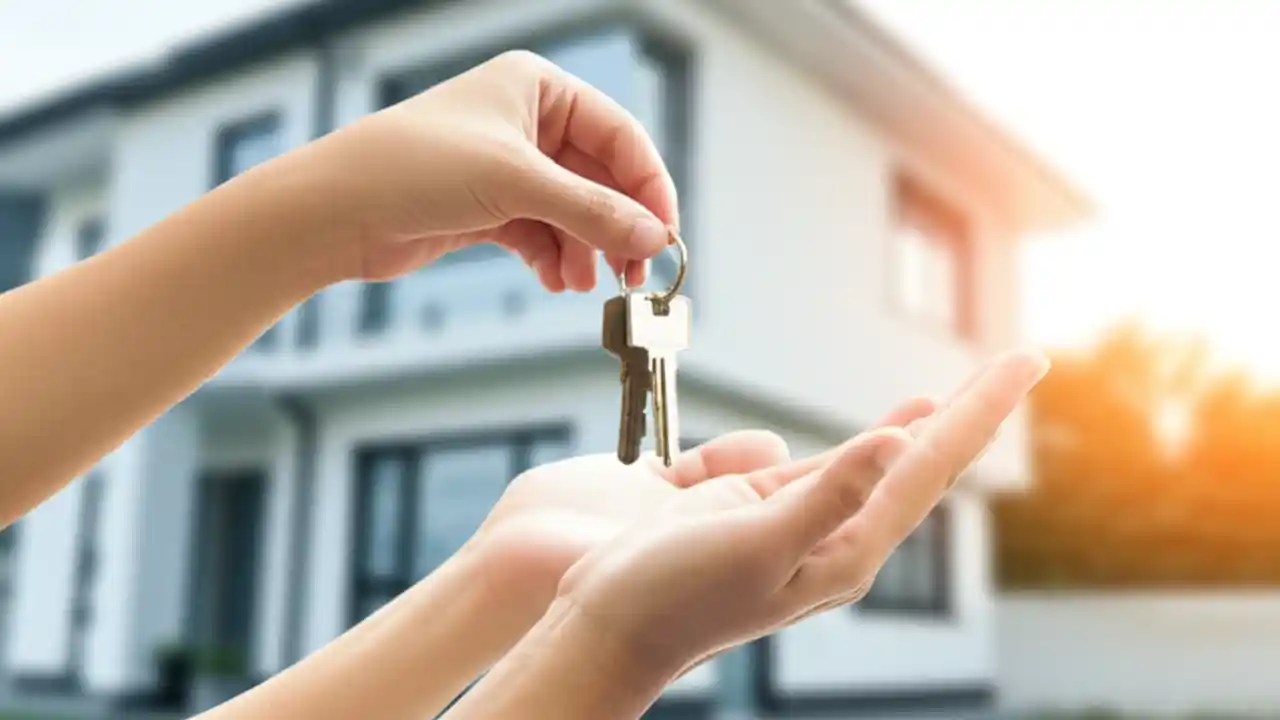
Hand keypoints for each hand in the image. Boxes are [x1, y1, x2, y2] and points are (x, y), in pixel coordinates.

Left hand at [310, 50, 675, 288]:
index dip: (648, 186)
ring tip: (587, 285)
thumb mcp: (515, 182)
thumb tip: (655, 236)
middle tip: (635, 272)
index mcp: (538, 88)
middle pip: (599, 179)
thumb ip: (592, 211)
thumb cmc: (412, 167)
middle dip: (616, 227)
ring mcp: (507, 168)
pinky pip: (543, 234)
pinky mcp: (488, 208)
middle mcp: (526, 122)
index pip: (619, 135)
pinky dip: (554, 259)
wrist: (334, 212)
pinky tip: (556, 281)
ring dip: (586, 250)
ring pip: (573, 212)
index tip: (665, 233)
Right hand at [551, 350, 1048, 677]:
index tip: (1024, 361)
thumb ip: (827, 495)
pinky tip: (893, 429)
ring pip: (885, 464)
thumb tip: (898, 442)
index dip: (979, 410)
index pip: (932, 468)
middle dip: (972, 411)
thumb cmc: (673, 600)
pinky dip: (874, 440)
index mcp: (847, 551)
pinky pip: (837, 468)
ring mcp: (804, 527)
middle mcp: (839, 541)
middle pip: (926, 465)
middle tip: (1022, 362)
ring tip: (973, 391)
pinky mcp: (766, 514)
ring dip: (932, 426)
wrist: (610, 629)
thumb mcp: (755, 544)